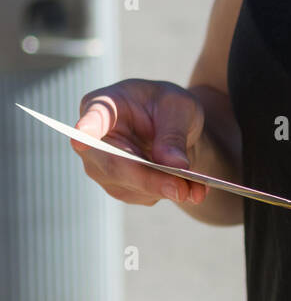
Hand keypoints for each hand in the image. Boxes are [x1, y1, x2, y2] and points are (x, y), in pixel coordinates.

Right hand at [70, 79, 208, 205]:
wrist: (171, 126)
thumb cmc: (168, 107)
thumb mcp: (179, 107)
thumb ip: (174, 133)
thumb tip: (174, 165)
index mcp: (104, 105)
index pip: (93, 118)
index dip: (87, 128)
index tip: (82, 135)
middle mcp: (93, 139)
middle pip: (113, 164)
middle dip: (148, 179)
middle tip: (180, 189)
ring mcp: (102, 167)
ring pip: (129, 186)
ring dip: (165, 189)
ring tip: (197, 187)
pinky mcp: (119, 186)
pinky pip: (143, 195)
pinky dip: (170, 193)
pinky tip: (192, 189)